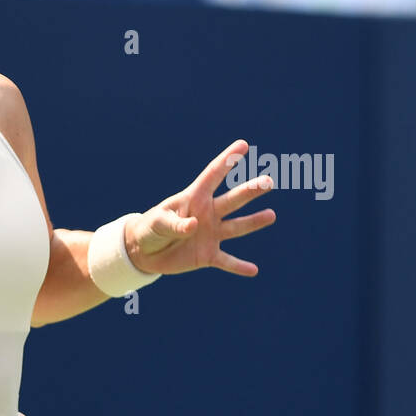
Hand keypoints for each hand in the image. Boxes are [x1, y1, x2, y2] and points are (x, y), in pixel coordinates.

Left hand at [125, 140, 276, 276]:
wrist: (145, 251)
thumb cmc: (150, 228)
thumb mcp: (157, 223)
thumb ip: (175, 224)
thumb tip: (194, 225)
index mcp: (194, 198)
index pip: (212, 176)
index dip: (226, 160)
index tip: (242, 145)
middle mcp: (208, 213)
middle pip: (232, 200)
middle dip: (250, 191)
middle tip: (268, 181)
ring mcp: (210, 234)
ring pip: (236, 227)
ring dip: (253, 222)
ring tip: (271, 215)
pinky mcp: (208, 255)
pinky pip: (226, 261)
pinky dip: (238, 266)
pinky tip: (253, 270)